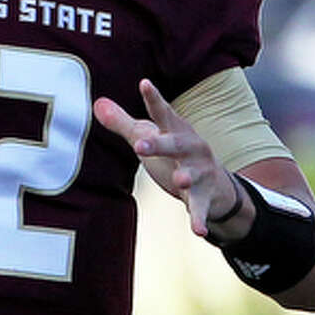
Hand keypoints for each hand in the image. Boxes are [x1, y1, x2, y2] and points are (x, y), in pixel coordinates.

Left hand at [93, 79, 237, 236]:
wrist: (217, 184)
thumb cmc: (174, 153)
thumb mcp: (149, 135)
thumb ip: (123, 122)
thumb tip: (97, 103)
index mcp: (175, 130)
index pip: (162, 112)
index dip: (153, 97)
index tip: (144, 83)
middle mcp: (191, 148)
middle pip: (174, 143)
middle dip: (159, 144)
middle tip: (139, 144)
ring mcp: (199, 172)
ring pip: (192, 174)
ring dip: (187, 177)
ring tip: (180, 180)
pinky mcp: (204, 197)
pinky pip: (201, 208)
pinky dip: (199, 219)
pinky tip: (199, 231)